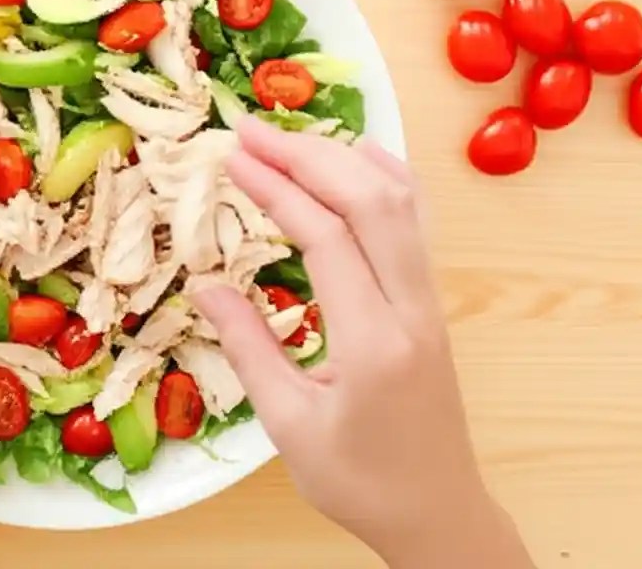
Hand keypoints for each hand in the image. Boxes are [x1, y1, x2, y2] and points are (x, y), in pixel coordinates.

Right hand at [192, 117, 533, 568]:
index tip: (234, 157)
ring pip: (401, 204)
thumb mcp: (288, 425)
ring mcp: (430, 303)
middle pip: (370, 201)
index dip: (279, 188)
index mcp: (374, 341)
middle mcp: (412, 309)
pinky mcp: (432, 305)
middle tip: (250, 129)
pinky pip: (417, 225)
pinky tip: (360, 157)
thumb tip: (205, 283)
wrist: (437, 512)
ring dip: (344, 159)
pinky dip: (388, 180)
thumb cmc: (359, 480)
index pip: (327, 238)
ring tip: (292, 132)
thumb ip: (247, 347)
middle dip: (308, 154)